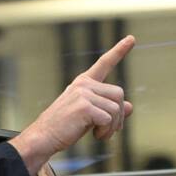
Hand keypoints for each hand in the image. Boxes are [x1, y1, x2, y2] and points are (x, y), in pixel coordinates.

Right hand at [9, 35, 135, 175]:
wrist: (44, 137)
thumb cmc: (65, 126)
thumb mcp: (90, 114)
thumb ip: (109, 108)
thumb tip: (130, 106)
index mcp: (84, 83)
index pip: (104, 63)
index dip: (119, 51)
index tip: (131, 39)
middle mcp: (84, 84)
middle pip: (118, 94)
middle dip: (119, 116)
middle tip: (110, 130)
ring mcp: (83, 94)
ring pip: (116, 109)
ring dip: (112, 127)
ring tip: (100, 135)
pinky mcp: (84, 107)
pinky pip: (108, 119)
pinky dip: (106, 131)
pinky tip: (96, 136)